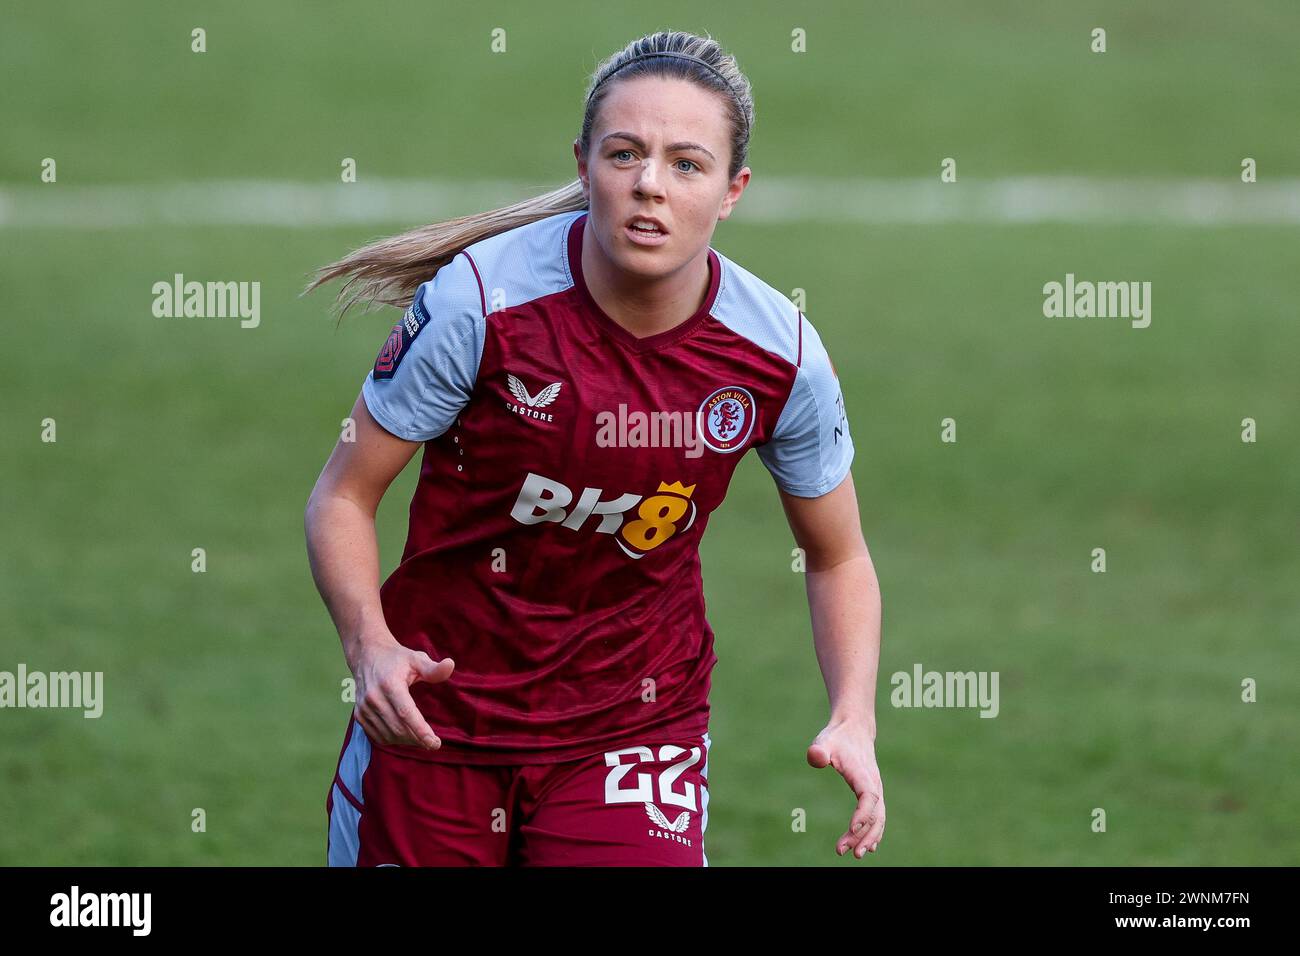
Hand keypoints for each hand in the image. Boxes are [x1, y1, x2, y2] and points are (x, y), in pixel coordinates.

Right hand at [349, 632, 454, 749]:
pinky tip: (404, 736)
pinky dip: (392, 740)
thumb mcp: (416, 659)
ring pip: (388, 735)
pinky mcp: (359, 715)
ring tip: (420, 738)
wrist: (367, 655)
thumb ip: (433, 668)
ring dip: (406, 741)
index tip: (435, 743)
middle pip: (398, 728)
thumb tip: (450, 665)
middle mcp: (374, 698)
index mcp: (390, 684)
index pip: (406, 713)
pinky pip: (377, 736)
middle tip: (433, 742)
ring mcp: (364, 708)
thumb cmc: (396, 658)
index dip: (421, 731)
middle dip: (418, 739)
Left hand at [807, 719, 883, 858]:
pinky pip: (878, 816)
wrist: (855, 730)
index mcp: (862, 773)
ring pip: (879, 818)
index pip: (868, 796)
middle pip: (875, 813)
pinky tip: (867, 846)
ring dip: (869, 837)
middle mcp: (873, 784)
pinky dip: (874, 832)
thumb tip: (815, 757)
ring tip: (856, 854)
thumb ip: (819, 750)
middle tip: (845, 851)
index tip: (851, 828)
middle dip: (863, 834)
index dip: (862, 813)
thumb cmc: (837, 738)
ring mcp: (876, 790)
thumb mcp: (824, 741)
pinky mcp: (873, 794)